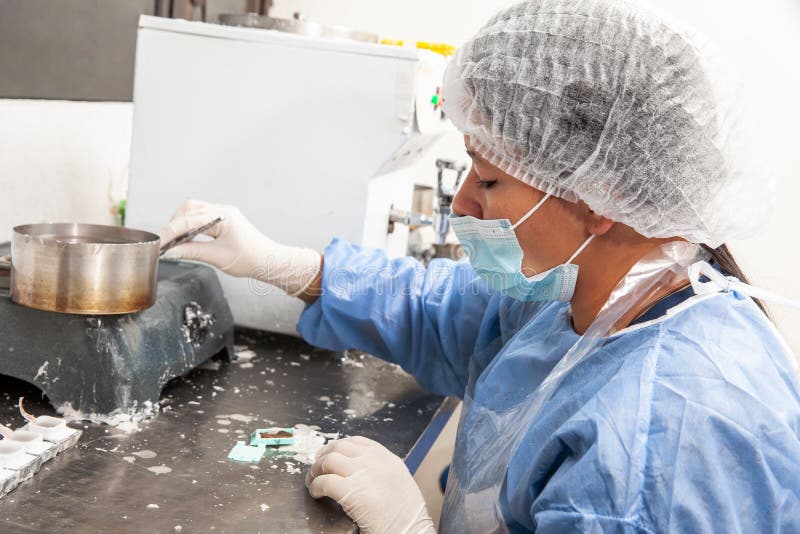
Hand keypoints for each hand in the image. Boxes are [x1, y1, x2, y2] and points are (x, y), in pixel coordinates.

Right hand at [160, 200, 321, 296]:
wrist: (268, 261)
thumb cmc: (250, 259)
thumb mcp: (217, 257)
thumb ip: (192, 252)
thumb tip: (172, 251)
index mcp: (223, 216)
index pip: (188, 219)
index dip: (171, 231)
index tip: (160, 243)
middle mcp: (223, 211)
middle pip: (189, 208)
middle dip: (174, 224)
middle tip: (166, 242)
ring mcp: (223, 214)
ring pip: (193, 211)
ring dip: (181, 224)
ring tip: (176, 241)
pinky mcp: (224, 220)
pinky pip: (201, 217)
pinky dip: (190, 226)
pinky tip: (187, 239)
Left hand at [306, 436, 435, 533]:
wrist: (411, 532)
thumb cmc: (408, 517)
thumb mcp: (400, 483)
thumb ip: (381, 471)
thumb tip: (357, 470)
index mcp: (388, 459)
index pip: (357, 442)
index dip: (339, 447)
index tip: (330, 455)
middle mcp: (375, 462)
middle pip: (339, 447)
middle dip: (324, 456)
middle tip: (317, 468)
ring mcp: (363, 474)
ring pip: (329, 460)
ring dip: (316, 470)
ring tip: (314, 481)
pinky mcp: (352, 492)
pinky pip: (324, 481)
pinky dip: (316, 486)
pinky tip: (317, 494)